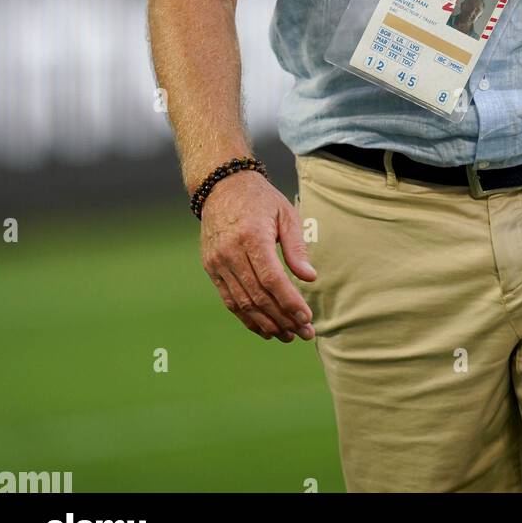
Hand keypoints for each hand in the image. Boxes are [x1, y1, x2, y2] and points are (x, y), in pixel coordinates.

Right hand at [200, 170, 317, 341]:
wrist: (221, 186)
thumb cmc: (260, 199)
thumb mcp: (285, 214)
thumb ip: (296, 248)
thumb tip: (310, 278)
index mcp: (252, 236)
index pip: (272, 279)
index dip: (290, 302)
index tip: (307, 318)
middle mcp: (231, 252)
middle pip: (257, 296)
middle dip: (283, 319)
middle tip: (304, 333)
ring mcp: (218, 262)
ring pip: (242, 303)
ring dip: (266, 324)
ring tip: (287, 336)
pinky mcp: (211, 268)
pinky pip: (229, 300)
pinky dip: (247, 318)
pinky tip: (265, 328)